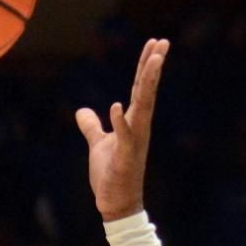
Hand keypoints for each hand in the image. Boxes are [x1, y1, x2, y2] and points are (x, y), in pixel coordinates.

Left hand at [74, 38, 167, 220]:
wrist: (116, 203)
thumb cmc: (111, 174)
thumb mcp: (98, 144)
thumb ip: (92, 126)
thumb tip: (82, 111)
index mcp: (133, 122)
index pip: (140, 88)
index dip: (146, 65)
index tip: (155, 43)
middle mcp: (138, 127)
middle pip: (146, 91)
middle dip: (153, 66)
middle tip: (163, 42)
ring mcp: (134, 141)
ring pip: (143, 107)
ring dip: (147, 84)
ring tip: (153, 61)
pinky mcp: (125, 157)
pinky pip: (125, 136)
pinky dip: (121, 121)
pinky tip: (117, 105)